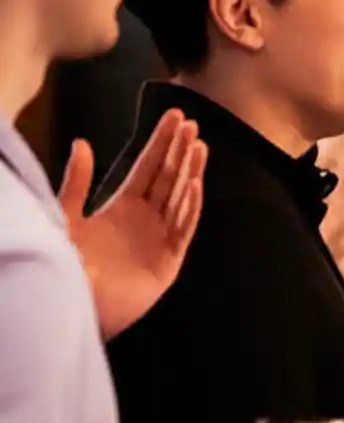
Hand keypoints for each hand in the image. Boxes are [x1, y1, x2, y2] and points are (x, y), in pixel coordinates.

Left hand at [59, 109, 206, 339]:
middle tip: (193, 125)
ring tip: (200, 147)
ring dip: (191, 173)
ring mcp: (160, 239)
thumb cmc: (65, 265)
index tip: (176, 117)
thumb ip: (76, 182)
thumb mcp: (65, 217)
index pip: (148, 167)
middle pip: (169, 178)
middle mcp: (146, 219)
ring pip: (181, 198)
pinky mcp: (168, 260)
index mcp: (122, 207)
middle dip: (181, 151)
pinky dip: (191, 206)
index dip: (161, 142)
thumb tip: (82, 143)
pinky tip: (196, 184)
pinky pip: (183, 228)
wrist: (71, 306)